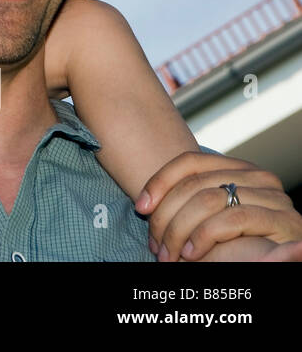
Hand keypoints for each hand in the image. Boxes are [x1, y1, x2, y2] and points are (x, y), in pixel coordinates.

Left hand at [136, 151, 301, 260]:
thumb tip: (144, 204)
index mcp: (239, 168)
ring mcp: (274, 197)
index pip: (189, 162)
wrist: (282, 263)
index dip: (159, 182)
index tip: (140, 206)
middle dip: (166, 216)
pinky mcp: (283, 220)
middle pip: (195, 184)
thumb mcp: (212, 216)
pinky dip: (205, 237)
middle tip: (154, 243)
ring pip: (209, 201)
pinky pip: (233, 220)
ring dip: (180, 231)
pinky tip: (192, 253)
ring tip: (169, 254)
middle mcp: (259, 177)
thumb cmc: (242, 244)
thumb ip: (190, 201)